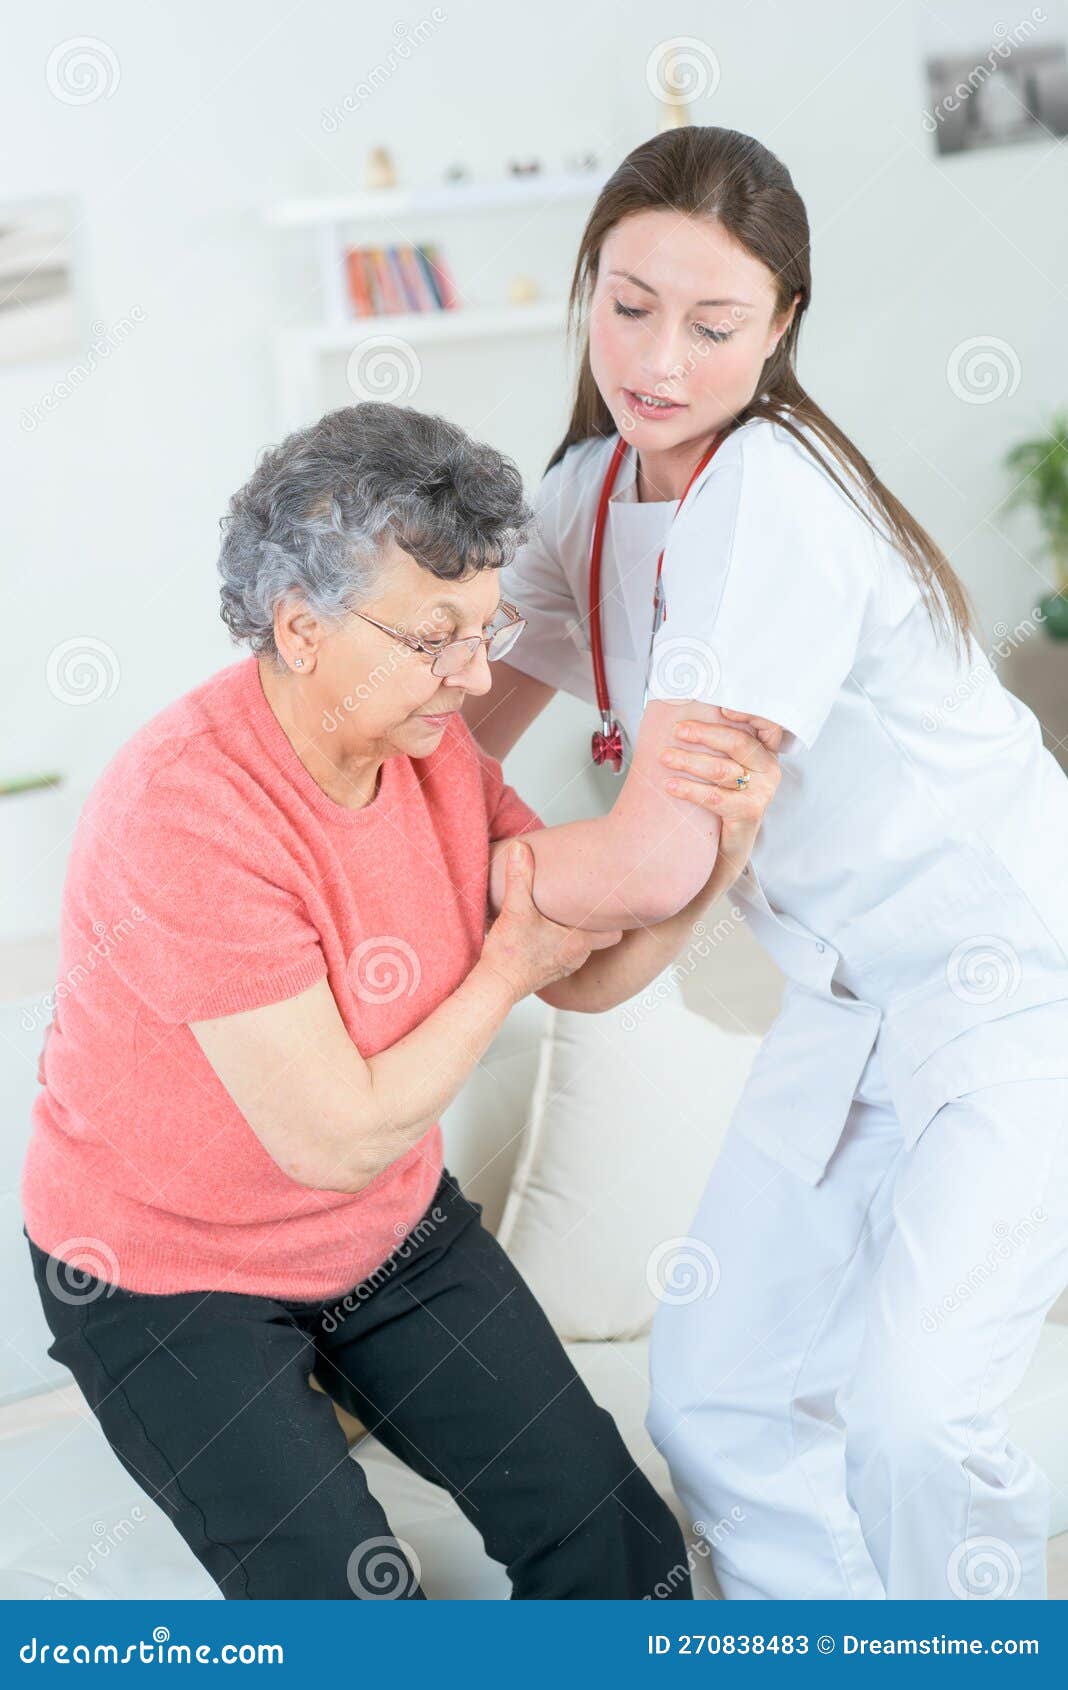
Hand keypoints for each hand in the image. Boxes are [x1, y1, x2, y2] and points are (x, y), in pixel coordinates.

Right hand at [482, 839, 622, 1003]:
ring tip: (564, 914)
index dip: (613, 916)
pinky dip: (561, 942)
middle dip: (592, 919)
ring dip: (575, 931)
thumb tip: (520, 848)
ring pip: (582, 945)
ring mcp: (565, 966)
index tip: (608, 901)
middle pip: (598, 935)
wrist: (495, 986)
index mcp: (578, 940)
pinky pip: (566, 954)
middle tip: (586, 900)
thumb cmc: (508, 955)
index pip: (615, 931)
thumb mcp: (514, 909)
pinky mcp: (550, 972)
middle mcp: (577, 956)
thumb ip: (519, 876)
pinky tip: (545, 932)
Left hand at [659, 708, 782, 884]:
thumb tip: (685, 720)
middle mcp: (769, 770)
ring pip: (721, 769)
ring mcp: (762, 792)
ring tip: (665, 757)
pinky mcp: (749, 812)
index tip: (723, 708)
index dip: (749, 713)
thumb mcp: (727, 769)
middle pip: (738, 743)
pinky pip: (714, 796)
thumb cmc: (723, 801)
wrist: (728, 848)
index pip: (768, 725)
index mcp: (765, 754)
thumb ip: (719, 746)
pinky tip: (670, 785)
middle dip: (704, 734)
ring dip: (688, 761)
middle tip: (678, 730)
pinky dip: (688, 789)